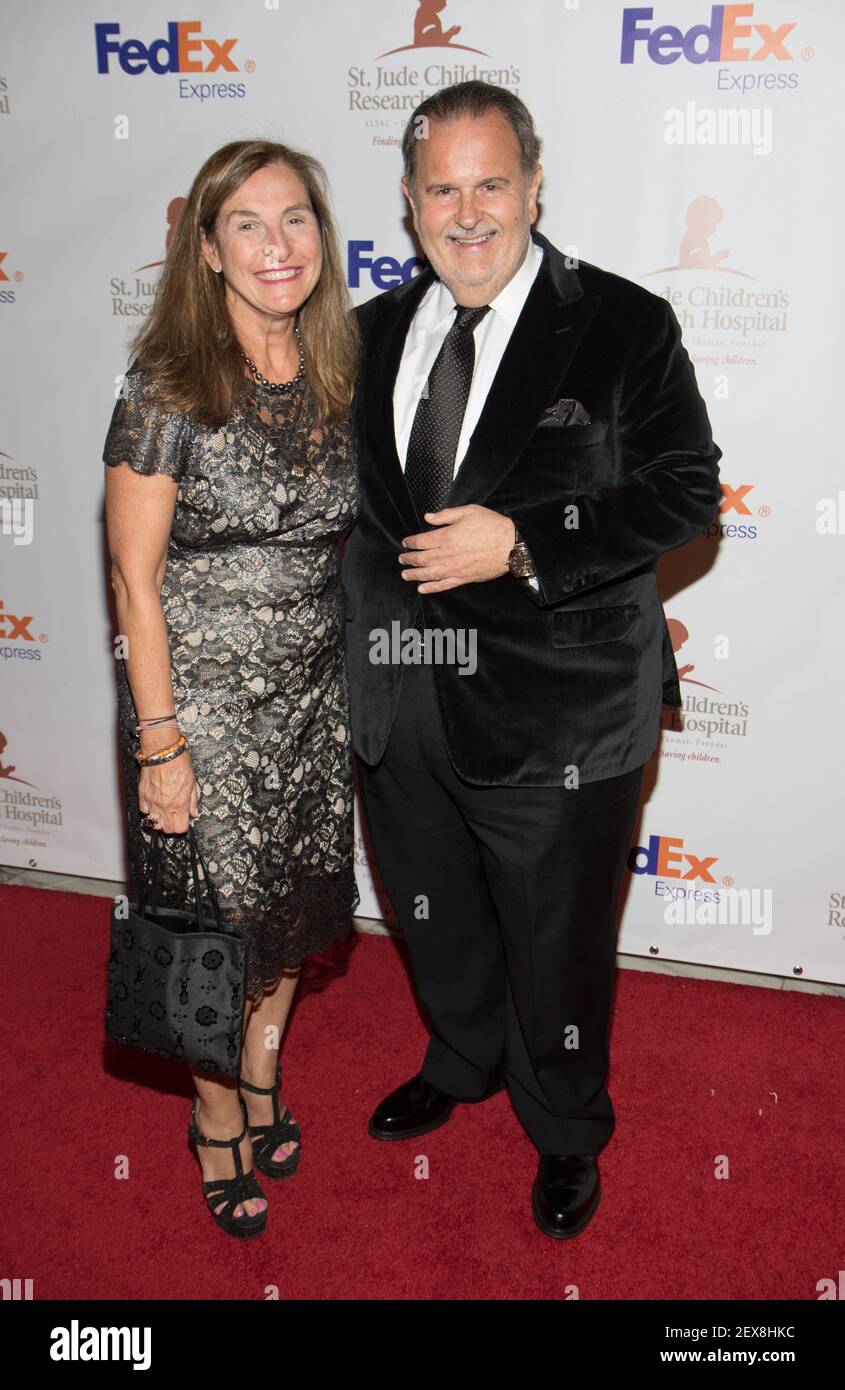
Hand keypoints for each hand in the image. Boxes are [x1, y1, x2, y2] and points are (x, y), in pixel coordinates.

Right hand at [138, 751, 198, 833]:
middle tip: (174, 816)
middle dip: (171, 825)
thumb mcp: (192, 783)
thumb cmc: (179, 763)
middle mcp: (165, 806)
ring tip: (163, 811)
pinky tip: (154, 803)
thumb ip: (192, 801)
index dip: (183, 826)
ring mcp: (152, 802)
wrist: (163, 751)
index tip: (183, 821)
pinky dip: (148, 810)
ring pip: (153, 823)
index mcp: (179, 804)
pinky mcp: (142, 795)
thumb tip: (193, 812)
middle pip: (166, 829)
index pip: (180, 829)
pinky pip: (143, 810)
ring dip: (159, 820)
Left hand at [398, 505, 515, 592]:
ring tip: (405, 575)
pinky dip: (431, 588)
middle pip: (421, 559)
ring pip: (428, 574)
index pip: (421, 541)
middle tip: (401, 559)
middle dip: (408, 559)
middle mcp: (447, 555)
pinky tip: (422, 589)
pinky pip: (444, 585)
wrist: (511, 546)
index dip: (410, 542)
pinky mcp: (464, 578)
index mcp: (447, 537)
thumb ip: (446, 515)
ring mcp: (455, 569)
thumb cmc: (491, 526)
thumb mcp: (469, 512)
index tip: (405, 542)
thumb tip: (428, 517)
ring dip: (414, 575)